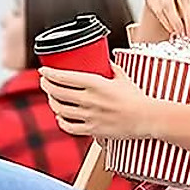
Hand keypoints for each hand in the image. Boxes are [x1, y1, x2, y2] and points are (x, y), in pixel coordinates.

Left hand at [39, 65, 156, 139]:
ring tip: (51, 97)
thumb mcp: (122, 77)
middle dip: (46, 86)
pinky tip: (60, 117)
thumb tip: (103, 59)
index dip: (49, 74)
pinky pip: (69, 127)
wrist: (147, 118)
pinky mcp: (92, 130)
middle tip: (44, 81)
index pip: (64, 77)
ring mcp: (89, 116)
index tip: (43, 70)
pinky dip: (61, 121)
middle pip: (57, 92)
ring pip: (60, 110)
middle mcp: (89, 100)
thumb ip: (111, 67)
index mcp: (95, 84)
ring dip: (52, 102)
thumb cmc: (137, 97)